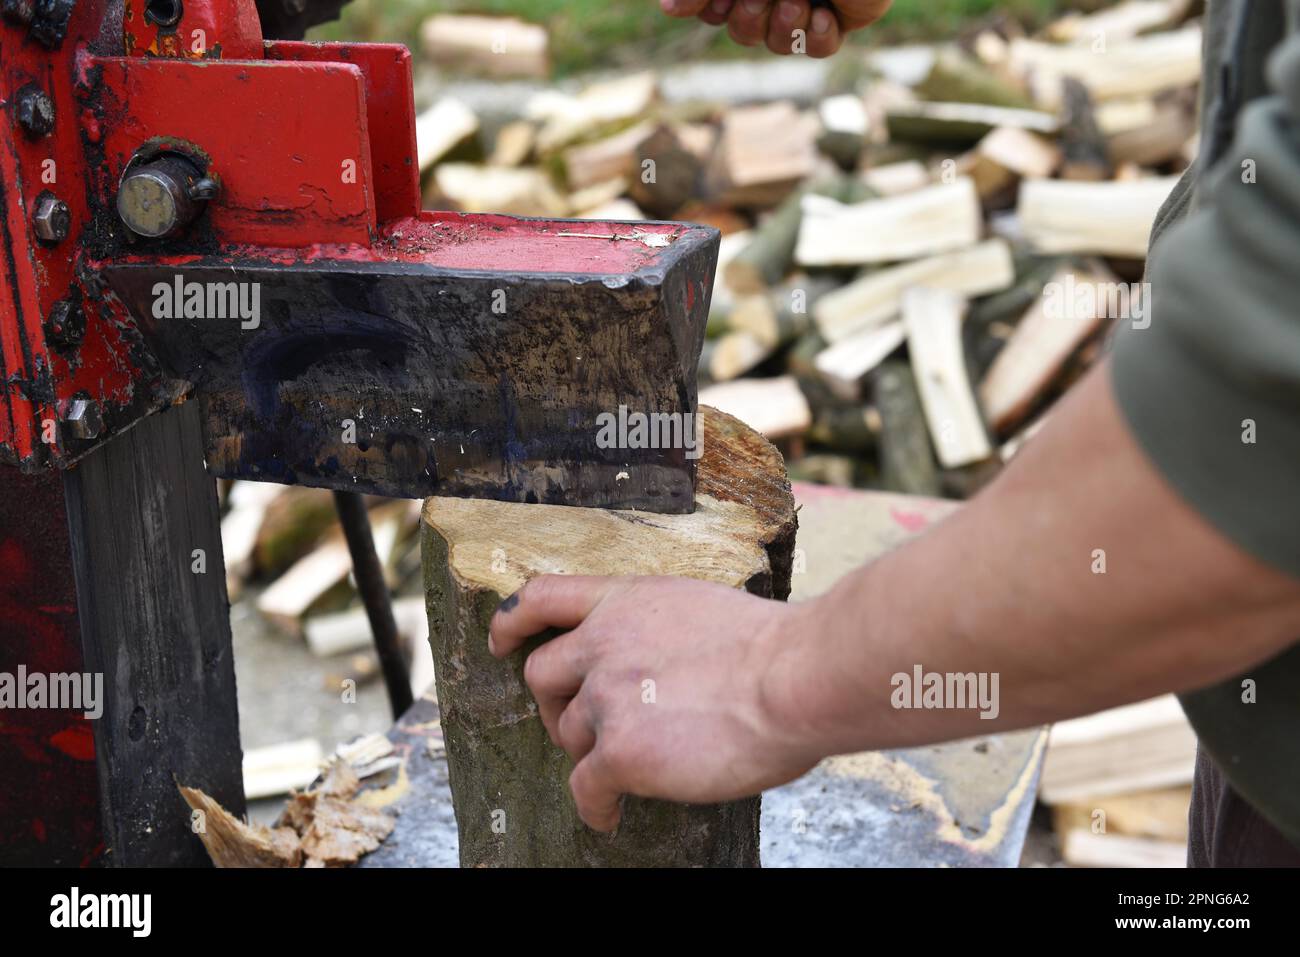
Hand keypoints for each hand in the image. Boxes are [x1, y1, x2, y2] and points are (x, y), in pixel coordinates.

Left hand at [489, 575, 819, 830]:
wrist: (796, 679)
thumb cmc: (776, 648)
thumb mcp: (702, 610)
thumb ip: (663, 631)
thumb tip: (662, 668)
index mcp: (627, 601)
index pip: (543, 597)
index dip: (512, 623)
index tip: (500, 642)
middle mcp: (605, 643)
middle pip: (543, 676)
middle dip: (557, 704)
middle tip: (584, 726)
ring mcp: (608, 697)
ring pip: (571, 734)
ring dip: (590, 754)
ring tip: (625, 770)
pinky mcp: (621, 752)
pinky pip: (586, 787)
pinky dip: (595, 806)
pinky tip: (609, 816)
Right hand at [659, 0, 891, 56]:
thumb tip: (668, 9)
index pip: (712, 6)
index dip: (711, 10)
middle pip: (742, 30)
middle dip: (748, 18)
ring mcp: (809, 1)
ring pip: (777, 43)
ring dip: (782, 27)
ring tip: (798, 0)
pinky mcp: (843, 16)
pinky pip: (819, 50)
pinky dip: (816, 36)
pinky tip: (822, 13)